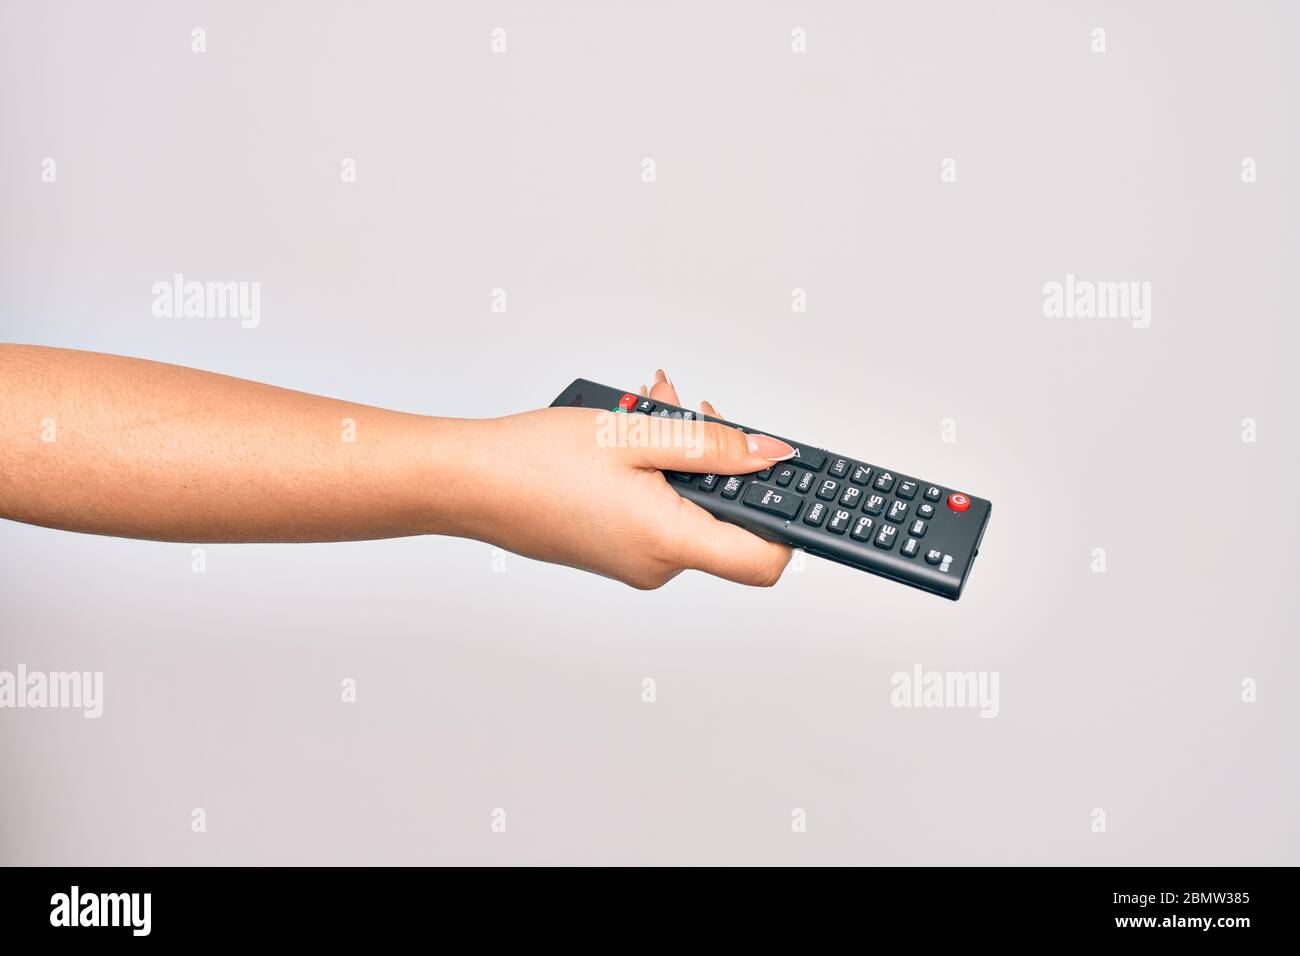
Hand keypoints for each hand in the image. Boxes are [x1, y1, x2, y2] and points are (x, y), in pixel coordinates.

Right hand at [442, 370, 796, 588]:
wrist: (469, 484)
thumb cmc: (537, 462)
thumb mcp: (638, 437)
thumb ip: (712, 444)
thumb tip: (770, 454)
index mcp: (669, 543)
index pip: (764, 559)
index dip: (789, 520)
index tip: (788, 478)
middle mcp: (656, 565)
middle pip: (724, 517)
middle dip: (715, 455)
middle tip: (688, 409)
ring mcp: (633, 563)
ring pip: (687, 506)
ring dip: (677, 454)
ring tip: (643, 412)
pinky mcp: (613, 551)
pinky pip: (656, 511)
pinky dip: (652, 471)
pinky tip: (626, 437)